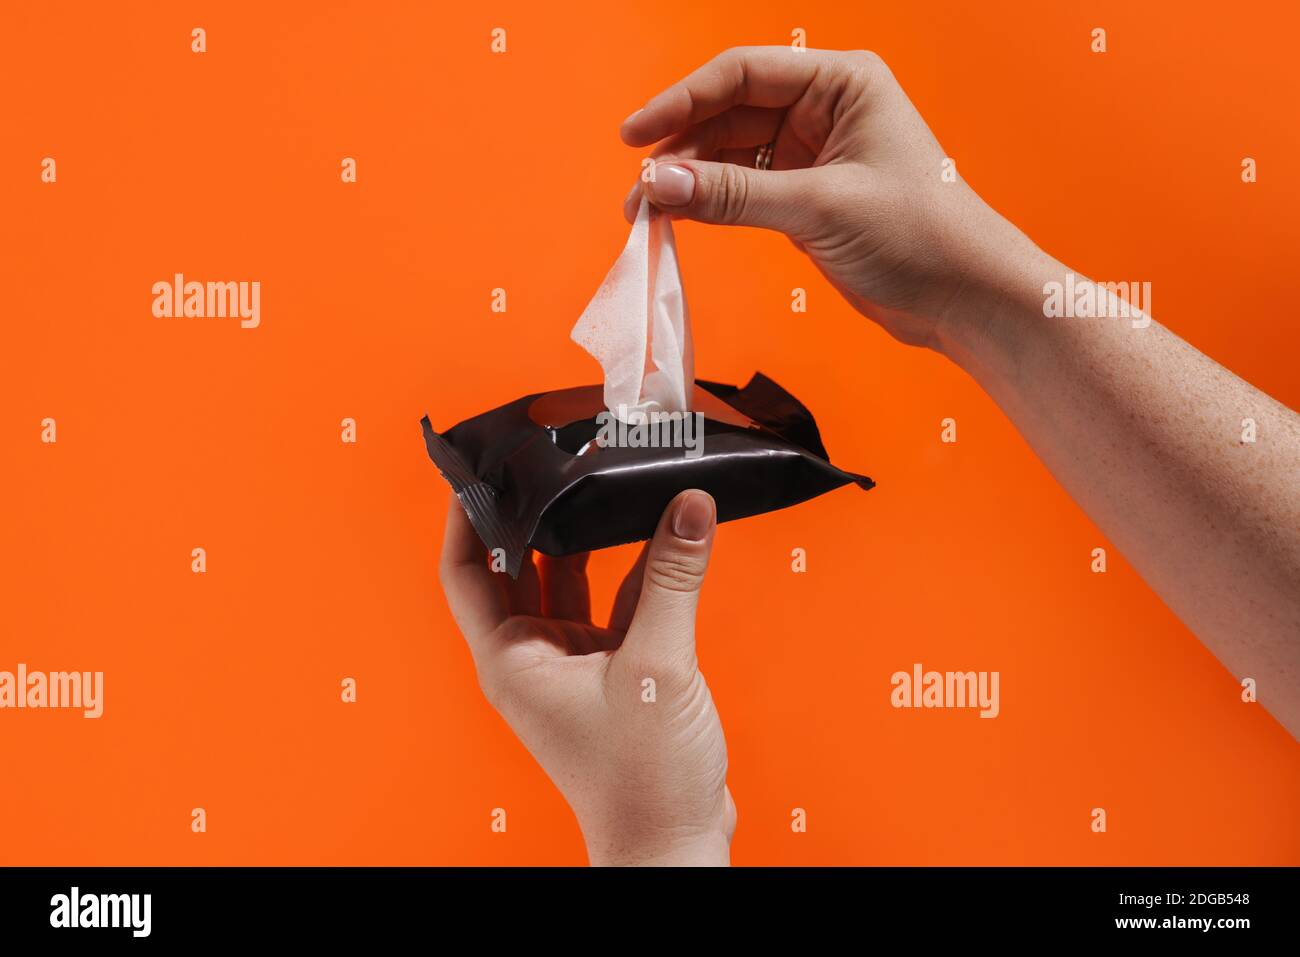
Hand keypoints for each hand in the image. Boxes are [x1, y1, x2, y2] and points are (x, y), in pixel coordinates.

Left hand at [439, 489, 734, 865]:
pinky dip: (636, 572)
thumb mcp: (657, 665)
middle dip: (534, 518)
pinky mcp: (614, 672)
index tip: (478, 469)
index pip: (464, 572)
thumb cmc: (642, 782)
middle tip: (551, 461)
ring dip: (587, 541)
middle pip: (518, 569)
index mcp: (512, 659)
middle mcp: (533, 659)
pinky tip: (658, 536)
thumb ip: (673, 579)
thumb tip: (688, 507)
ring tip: (602, 486)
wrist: (674, 841)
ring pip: (571, 584)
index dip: (466, 518)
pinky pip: (618, 606)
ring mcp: (573, 665)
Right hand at [620, 45, 1045, 351]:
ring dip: (689, 182)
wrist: (967, 298)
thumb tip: (659, 183)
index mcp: (842, 82)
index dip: (683, 100)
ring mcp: (815, 154)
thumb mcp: (819, 208)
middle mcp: (826, 109)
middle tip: (639, 191)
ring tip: (647, 214)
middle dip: (680, 150)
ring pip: (731, 155)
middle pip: (729, 114)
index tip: (635, 135)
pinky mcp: (807, 198)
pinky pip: (744, 191)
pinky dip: (711, 205)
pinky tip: (681, 220)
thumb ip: (734, 194)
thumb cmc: (922, 236)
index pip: (743, 73)